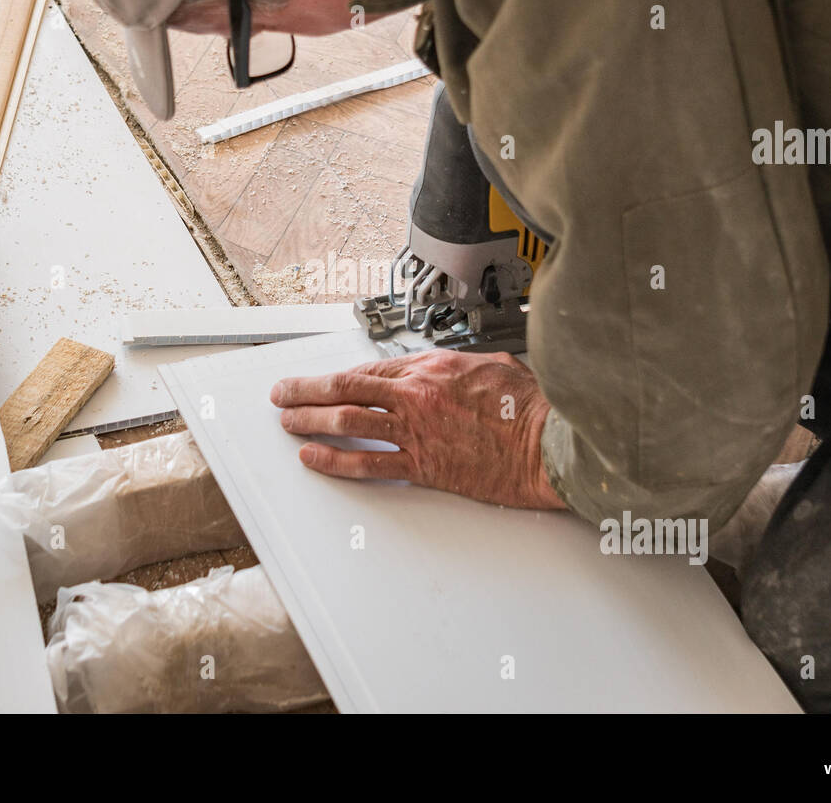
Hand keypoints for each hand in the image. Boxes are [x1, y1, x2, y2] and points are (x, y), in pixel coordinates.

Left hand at [269, 349, 566, 509]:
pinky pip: (369, 464)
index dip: (331, 377)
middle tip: (283, 397)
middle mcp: (416, 395)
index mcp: (431, 368)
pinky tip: (314, 458)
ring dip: (311, 422)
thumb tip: (438, 372)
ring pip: (348, 422)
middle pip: (345, 390)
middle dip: (306, 393)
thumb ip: (453, 368)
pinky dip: (336, 461)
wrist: (547, 444)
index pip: (366, 371)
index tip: (311, 380)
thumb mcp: (489, 366)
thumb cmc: (528, 407)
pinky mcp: (424, 465)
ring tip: (289, 424)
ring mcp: (417, 430)